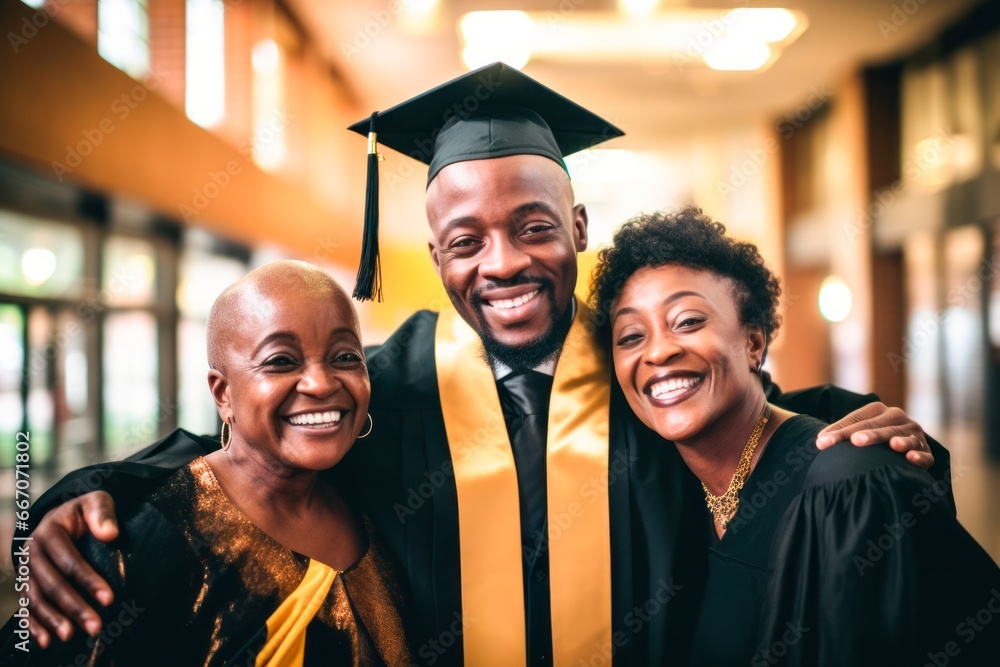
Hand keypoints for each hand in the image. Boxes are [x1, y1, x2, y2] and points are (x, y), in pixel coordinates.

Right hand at [27, 491, 118, 647]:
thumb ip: (102, 512)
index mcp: (49, 532)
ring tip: (71, 636)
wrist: (62, 517)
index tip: (109, 599)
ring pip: (36, 599)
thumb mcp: (95, 501)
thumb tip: (110, 534)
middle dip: (74, 607)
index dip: (88, 581)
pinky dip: (34, 625)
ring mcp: (27, 570)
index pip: (69, 561)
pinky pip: (26, 607)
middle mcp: (32, 553)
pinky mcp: (26, 584)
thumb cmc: (84, 512)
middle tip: (96, 626)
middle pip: (52, 584)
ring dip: (53, 620)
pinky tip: (46, 641)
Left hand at [816, 402, 932, 469]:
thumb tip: (819, 440)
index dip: (838, 431)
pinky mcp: (926, 451)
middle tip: (855, 441)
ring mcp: (913, 433)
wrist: (906, 448)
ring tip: (892, 445)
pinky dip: (919, 456)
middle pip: (879, 426)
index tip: (821, 443)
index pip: (856, 420)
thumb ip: (842, 433)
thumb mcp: (858, 432)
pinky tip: (911, 458)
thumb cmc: (873, 440)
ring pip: (903, 436)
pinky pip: (924, 454)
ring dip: (899, 440)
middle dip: (867, 434)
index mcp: (877, 410)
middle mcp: (897, 417)